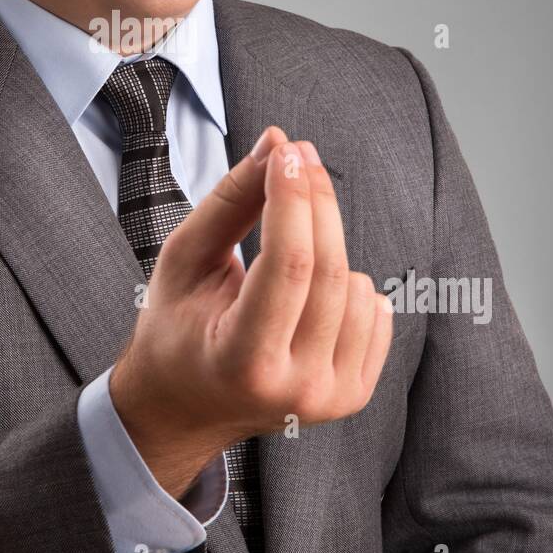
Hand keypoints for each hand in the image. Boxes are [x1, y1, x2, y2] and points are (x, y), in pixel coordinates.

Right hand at [109, 128, 393, 496]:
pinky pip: (376, 311)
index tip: (287, 150)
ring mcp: (332, 398)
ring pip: (358, 286)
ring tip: (283, 255)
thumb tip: (276, 145)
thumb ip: (229, 202)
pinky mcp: (355, 395)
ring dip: (327, 248)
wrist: (184, 407)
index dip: (293, 197)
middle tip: (297, 156)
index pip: (288, 265)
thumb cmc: (176, 330)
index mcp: (244, 362)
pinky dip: (348, 285)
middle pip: (329, 270)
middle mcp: (296, 390)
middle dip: (315, 199)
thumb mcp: (184, 260)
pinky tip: (310, 294)